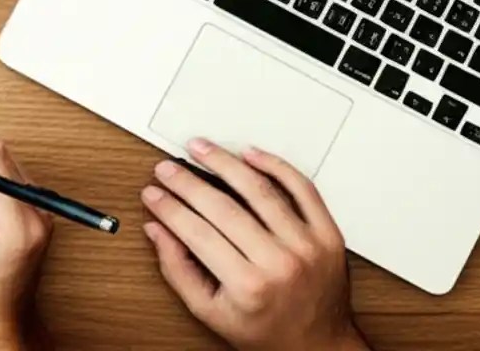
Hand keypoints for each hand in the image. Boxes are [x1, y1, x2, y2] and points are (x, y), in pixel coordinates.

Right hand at [142, 139, 368, 350]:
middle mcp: (280, 262)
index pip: (196, 232)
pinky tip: (250, 154)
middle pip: (223, 207)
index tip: (153, 194)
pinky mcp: (327, 233)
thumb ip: (178, 270)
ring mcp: (307, 245)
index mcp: (248, 286)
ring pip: (260, 189)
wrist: (318, 345)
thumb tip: (158, 230)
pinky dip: (276, 166)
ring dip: (225, 162)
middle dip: (187, 183)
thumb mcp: (211, 313)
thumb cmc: (265, 331)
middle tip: (167, 168)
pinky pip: (302, 188)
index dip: (169, 208)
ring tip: (201, 148)